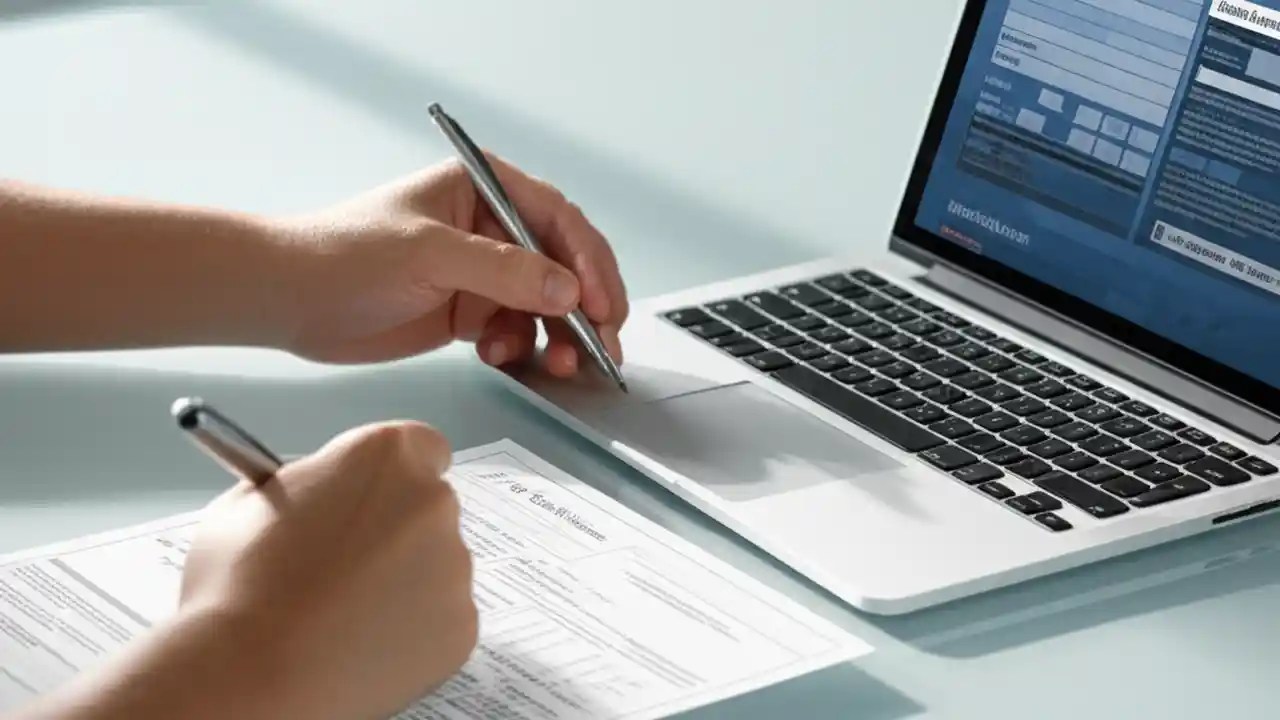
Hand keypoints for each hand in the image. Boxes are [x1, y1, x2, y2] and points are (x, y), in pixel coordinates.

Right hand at [179, 421, 476, 719]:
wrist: (253, 676)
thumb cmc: (238, 588)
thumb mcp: (247, 502)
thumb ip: (301, 486)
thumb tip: (315, 494)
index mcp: (384, 457)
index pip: (419, 447)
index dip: (393, 474)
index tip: (372, 494)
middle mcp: (432, 503)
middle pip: (427, 507)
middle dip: (395, 530)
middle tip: (345, 565)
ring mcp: (454, 567)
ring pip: (435, 567)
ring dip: (402, 582)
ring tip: (341, 615)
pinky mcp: (461, 627)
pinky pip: (440, 621)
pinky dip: (410, 632)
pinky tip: (359, 644)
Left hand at [269, 156, 627, 375]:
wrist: (288, 300)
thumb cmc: (342, 254)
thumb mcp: (429, 254)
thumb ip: (504, 272)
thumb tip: (567, 290)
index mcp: (484, 189)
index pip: (557, 220)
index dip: (588, 262)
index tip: (600, 304)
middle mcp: (490, 228)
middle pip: (562, 265)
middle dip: (585, 308)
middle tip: (601, 347)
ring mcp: (481, 273)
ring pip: (544, 306)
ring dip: (558, 337)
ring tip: (559, 365)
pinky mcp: (468, 312)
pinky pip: (516, 332)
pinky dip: (521, 350)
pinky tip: (502, 359)